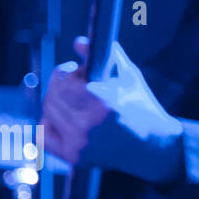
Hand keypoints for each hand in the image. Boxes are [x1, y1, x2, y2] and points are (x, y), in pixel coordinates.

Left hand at [43, 37, 183, 184]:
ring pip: (48, 113)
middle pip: (54, 96)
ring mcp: (79, 143)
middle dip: (61, 85)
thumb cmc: (145, 108)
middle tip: (75, 84)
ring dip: (57, 102)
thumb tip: (79, 42)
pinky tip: (64, 118)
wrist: (153, 146)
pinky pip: (44, 135)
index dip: (69, 72)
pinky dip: (48, 123)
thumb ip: (108, 57)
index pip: (65, 80)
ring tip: (75, 100)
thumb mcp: (131, 78)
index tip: (78, 70)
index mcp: (104, 101)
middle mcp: (88, 124)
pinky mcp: (74, 156)